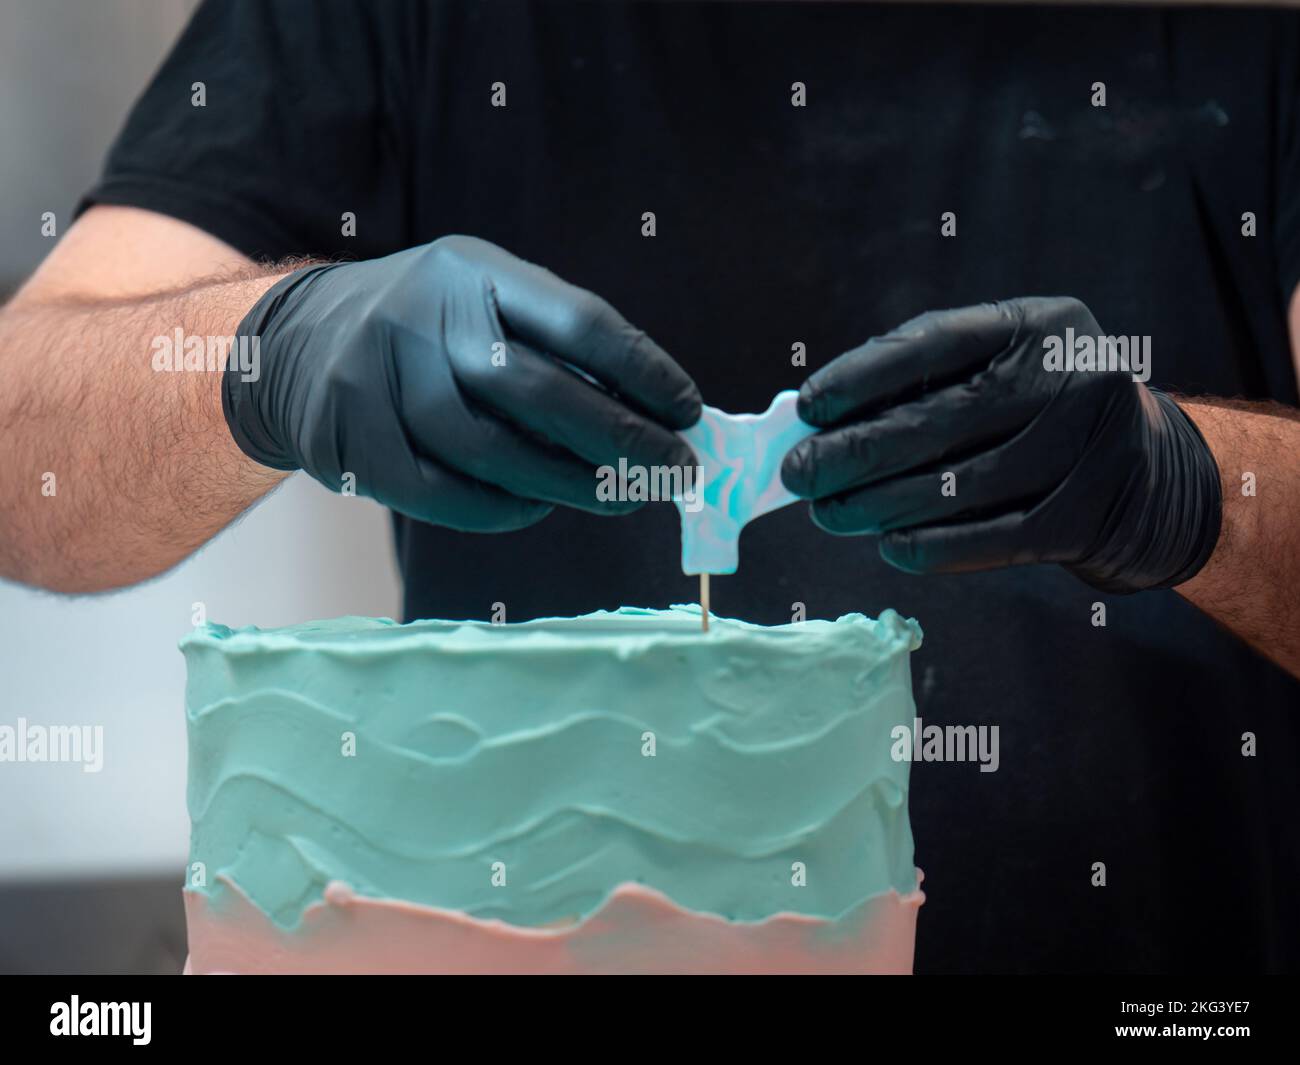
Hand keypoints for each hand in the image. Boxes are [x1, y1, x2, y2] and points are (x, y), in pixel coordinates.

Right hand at [224, 235, 700, 529]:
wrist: (293, 344)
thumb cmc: (423, 328)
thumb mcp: (480, 298)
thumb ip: (551, 343)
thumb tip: (650, 413)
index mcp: (472, 271)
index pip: (577, 320)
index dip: (643, 371)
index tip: (689, 411)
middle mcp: (422, 317)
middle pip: (539, 391)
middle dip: (621, 439)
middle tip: (674, 471)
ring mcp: (378, 380)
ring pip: (493, 452)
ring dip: (571, 485)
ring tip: (622, 497)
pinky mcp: (351, 441)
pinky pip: (445, 493)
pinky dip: (504, 509)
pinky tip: (540, 508)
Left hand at [781, 297, 1221, 592]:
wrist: (1145, 472)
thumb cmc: (1036, 411)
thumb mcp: (1001, 366)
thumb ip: (923, 381)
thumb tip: (819, 421)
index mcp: (1038, 326)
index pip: (935, 343)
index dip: (862, 376)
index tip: (808, 406)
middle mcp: (1069, 379)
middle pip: (941, 421)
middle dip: (855, 452)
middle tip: (799, 474)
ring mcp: (1085, 449)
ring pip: (958, 486)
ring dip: (880, 506)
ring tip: (829, 513)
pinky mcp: (1085, 516)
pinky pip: (991, 539)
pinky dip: (932, 547)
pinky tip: (888, 547)